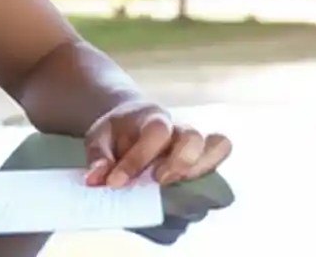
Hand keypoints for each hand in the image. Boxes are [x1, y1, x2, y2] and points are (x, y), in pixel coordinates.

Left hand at [83, 101, 230, 187]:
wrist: (133, 120)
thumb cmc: (118, 131)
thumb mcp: (99, 138)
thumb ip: (99, 157)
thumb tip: (97, 179)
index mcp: (152, 118)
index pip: (155, 133)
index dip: (138, 159)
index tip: (116, 182)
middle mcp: (179, 129)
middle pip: (194, 136)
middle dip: (179, 163)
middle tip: (157, 181)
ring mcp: (195, 144)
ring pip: (217, 147)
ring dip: (199, 171)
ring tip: (174, 189)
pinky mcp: (202, 160)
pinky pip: (218, 162)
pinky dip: (209, 179)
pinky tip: (183, 196)